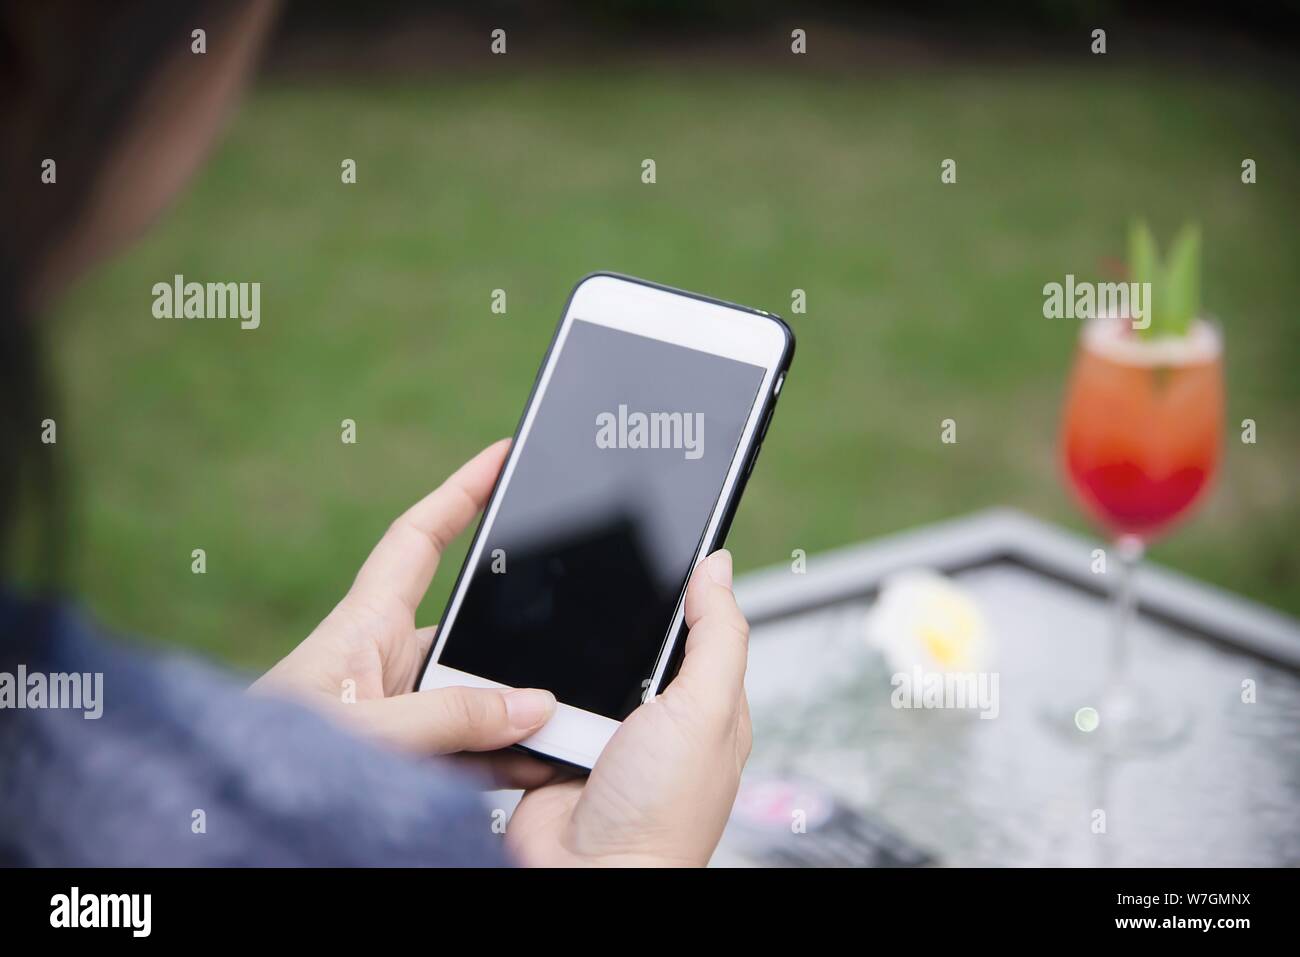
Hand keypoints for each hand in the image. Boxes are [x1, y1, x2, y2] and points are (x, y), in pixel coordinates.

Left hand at [252, 440, 559, 772]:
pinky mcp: (403, 758)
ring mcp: (395, 712)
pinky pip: (467, 748)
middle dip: (515, 646)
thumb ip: (449, 719)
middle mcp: (382, 662)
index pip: (418, 539)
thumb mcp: (365, 733)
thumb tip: (533, 705)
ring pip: (473, 700)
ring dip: (514, 718)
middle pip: (467, 633)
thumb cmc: (265, 763)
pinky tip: (537, 765)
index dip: (460, 491)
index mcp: (362, 626)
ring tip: (561, 738)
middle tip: (567, 661)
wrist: (228, 821)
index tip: (502, 455)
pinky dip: (503, 756)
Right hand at [505, 549, 752, 866]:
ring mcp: (604, 729)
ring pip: (579, 662)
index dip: (682, 587)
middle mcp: (656, 716)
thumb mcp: (705, 711)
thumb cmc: (661, 816)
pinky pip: (537, 696)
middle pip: (630, 637)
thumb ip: (717, 636)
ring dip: (566, 660)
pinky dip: (530, 691)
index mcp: (705, 703)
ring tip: (564, 659)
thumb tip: (720, 565)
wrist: (585, 877)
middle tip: (595, 596)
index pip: (698, 624)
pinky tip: (534, 687)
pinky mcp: (556, 742)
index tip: (659, 540)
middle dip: (610, 622)